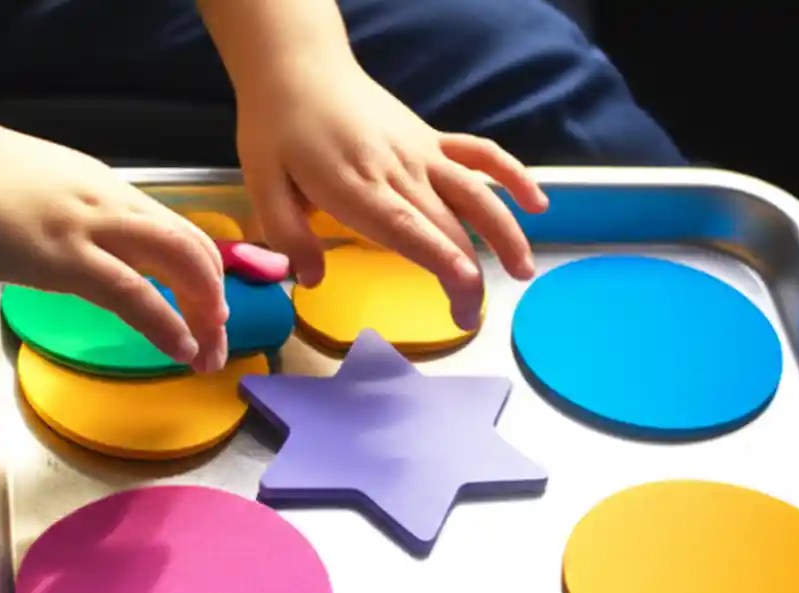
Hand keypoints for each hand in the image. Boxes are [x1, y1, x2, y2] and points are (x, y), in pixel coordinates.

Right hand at [0, 114, 230, 371]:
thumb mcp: (27, 193)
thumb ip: (56, 219)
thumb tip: (60, 250)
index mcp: (101, 187)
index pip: (174, 228)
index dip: (202, 273)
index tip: (205, 311)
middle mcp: (108, 199)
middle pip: (191, 247)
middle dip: (215, 299)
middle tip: (218, 343)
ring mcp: (87, 225)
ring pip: (178, 261)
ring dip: (203, 313)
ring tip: (209, 354)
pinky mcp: (61, 255)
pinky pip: (132, 292)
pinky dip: (165, 324)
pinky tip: (179, 349)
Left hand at [236, 61, 548, 330]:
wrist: (298, 67)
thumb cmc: (276, 128)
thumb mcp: (261, 183)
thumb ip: (286, 234)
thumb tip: (309, 279)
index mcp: (355, 187)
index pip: (407, 228)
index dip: (440, 258)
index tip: (466, 287)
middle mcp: (396, 171)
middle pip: (444, 225)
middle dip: (467, 274)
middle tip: (470, 320)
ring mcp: (419, 152)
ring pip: (474, 192)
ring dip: (504, 232)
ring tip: (522, 272)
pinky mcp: (429, 139)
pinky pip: (478, 154)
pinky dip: (512, 174)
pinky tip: (537, 202)